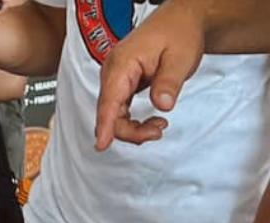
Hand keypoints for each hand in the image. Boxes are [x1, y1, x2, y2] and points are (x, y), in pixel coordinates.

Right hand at [94, 0, 205, 147]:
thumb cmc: (178, 31)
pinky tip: (148, 122)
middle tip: (157, 131)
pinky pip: (120, 108)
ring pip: (114, 113)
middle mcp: (113, 71)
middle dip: (130, 130)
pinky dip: (133, 120)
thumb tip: (161, 105)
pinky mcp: (122, 82)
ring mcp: (116, 78)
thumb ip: (168, 82)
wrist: (180, 19)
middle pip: (109, 112)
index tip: (101, 144)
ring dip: (133, 127)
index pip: (109, 101)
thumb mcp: (180, 57)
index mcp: (122, 63)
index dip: (106, 125)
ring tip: (158, 126)